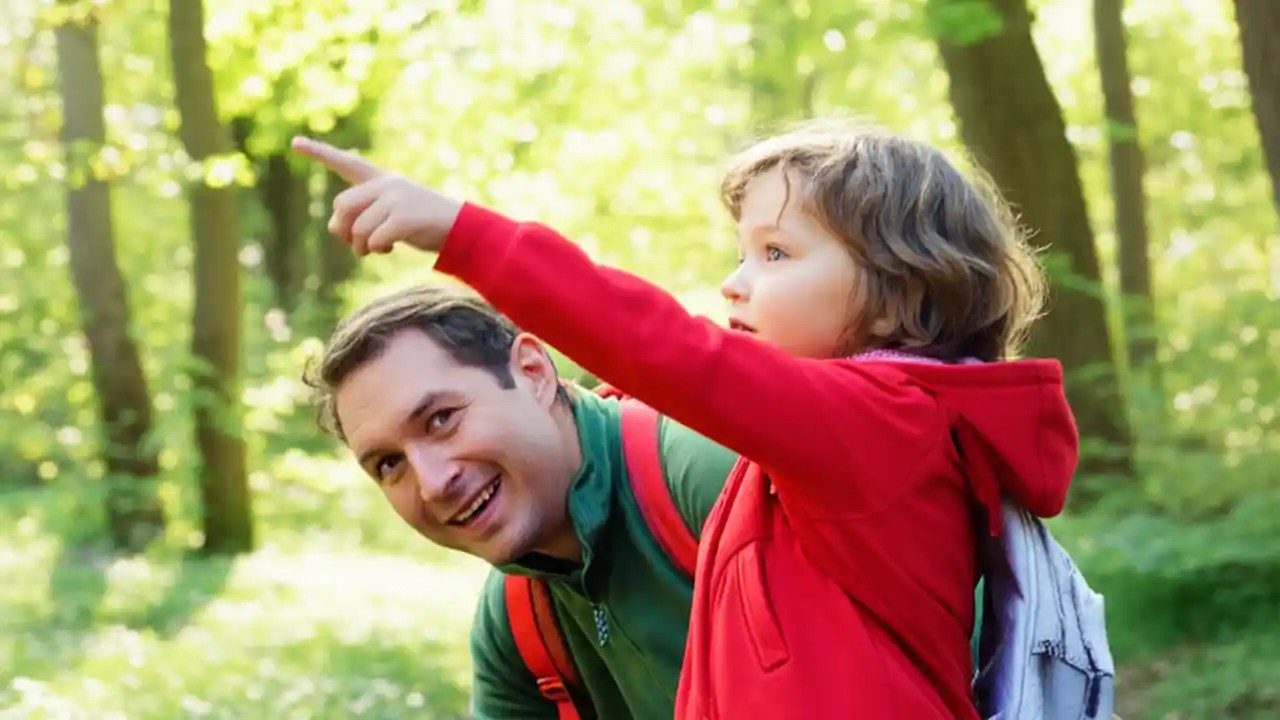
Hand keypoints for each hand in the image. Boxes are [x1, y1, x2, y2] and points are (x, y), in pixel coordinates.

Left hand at [290, 136, 462, 255]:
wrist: (461, 228)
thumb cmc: (424, 223)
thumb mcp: (395, 211)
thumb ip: (366, 213)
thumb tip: (339, 230)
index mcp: (382, 180)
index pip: (347, 163)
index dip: (319, 153)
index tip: (295, 143)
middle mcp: (386, 185)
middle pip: (342, 206)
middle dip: (342, 230)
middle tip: (354, 245)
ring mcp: (395, 200)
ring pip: (356, 228)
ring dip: (360, 247)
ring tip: (374, 251)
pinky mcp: (404, 218)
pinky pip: (374, 240)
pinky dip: (376, 250)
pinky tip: (389, 250)